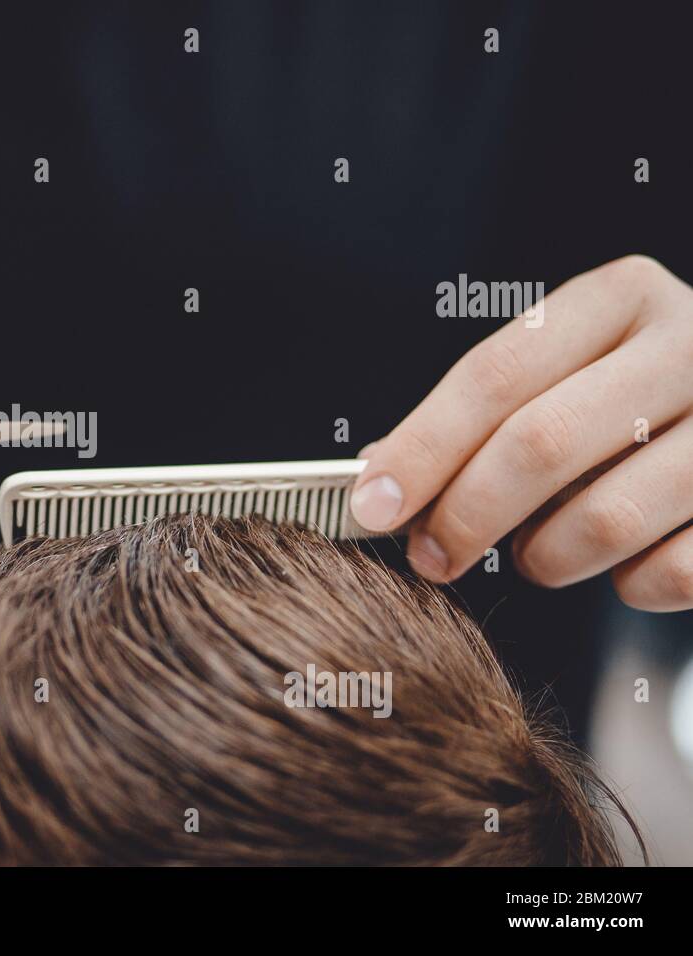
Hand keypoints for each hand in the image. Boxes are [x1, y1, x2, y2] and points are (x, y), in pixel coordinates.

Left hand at [352, 255, 692, 610]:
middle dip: (465, 514)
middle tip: (430, 557)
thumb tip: (377, 480)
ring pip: (606, 519)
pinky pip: (670, 573)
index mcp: (620, 298)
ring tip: (536, 553)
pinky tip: (620, 564)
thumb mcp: (558, 376)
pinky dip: (625, 586)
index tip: (371, 505)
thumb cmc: (628, 399)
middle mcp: (691, 345)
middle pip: (541, 443)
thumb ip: (476, 417)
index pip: (493, 375)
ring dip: (544, 557)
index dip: (422, 448)